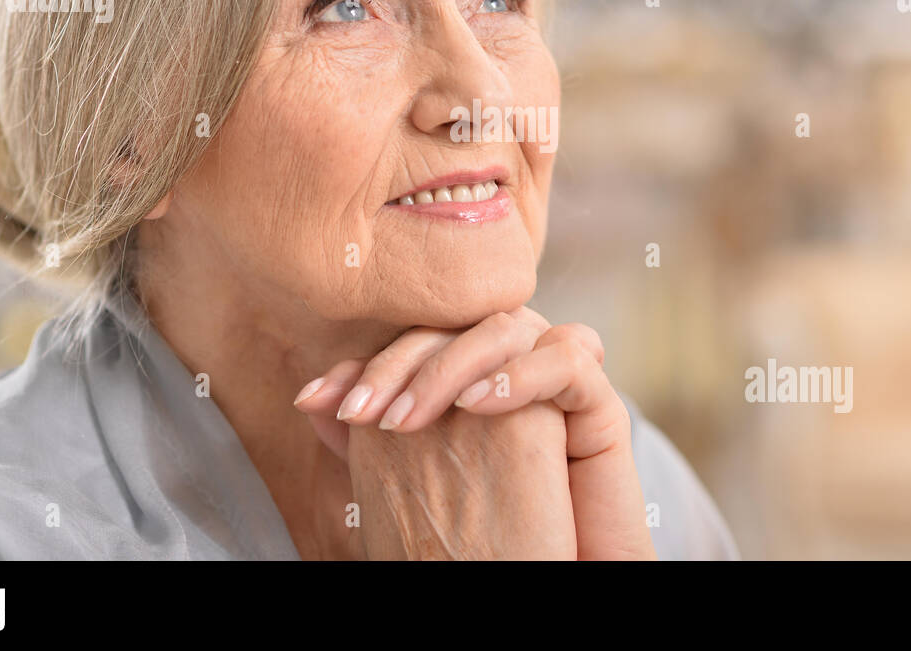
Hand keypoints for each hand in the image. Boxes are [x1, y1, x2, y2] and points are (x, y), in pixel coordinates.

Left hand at [294, 308, 655, 559]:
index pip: (420, 342)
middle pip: (459, 327)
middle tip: (361, 414)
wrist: (542, 583)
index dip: (371, 364)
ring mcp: (559, 380)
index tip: (319, 402)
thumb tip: (309, 399)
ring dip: (450, 367)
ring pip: (508, 329)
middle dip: (400, 365)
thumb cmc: (483, 546)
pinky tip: (477, 407)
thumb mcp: (413, 483)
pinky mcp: (601, 404)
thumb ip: (372, 438)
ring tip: (407, 422)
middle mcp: (516, 367)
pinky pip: (568, 360)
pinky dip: (520, 374)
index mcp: (475, 375)